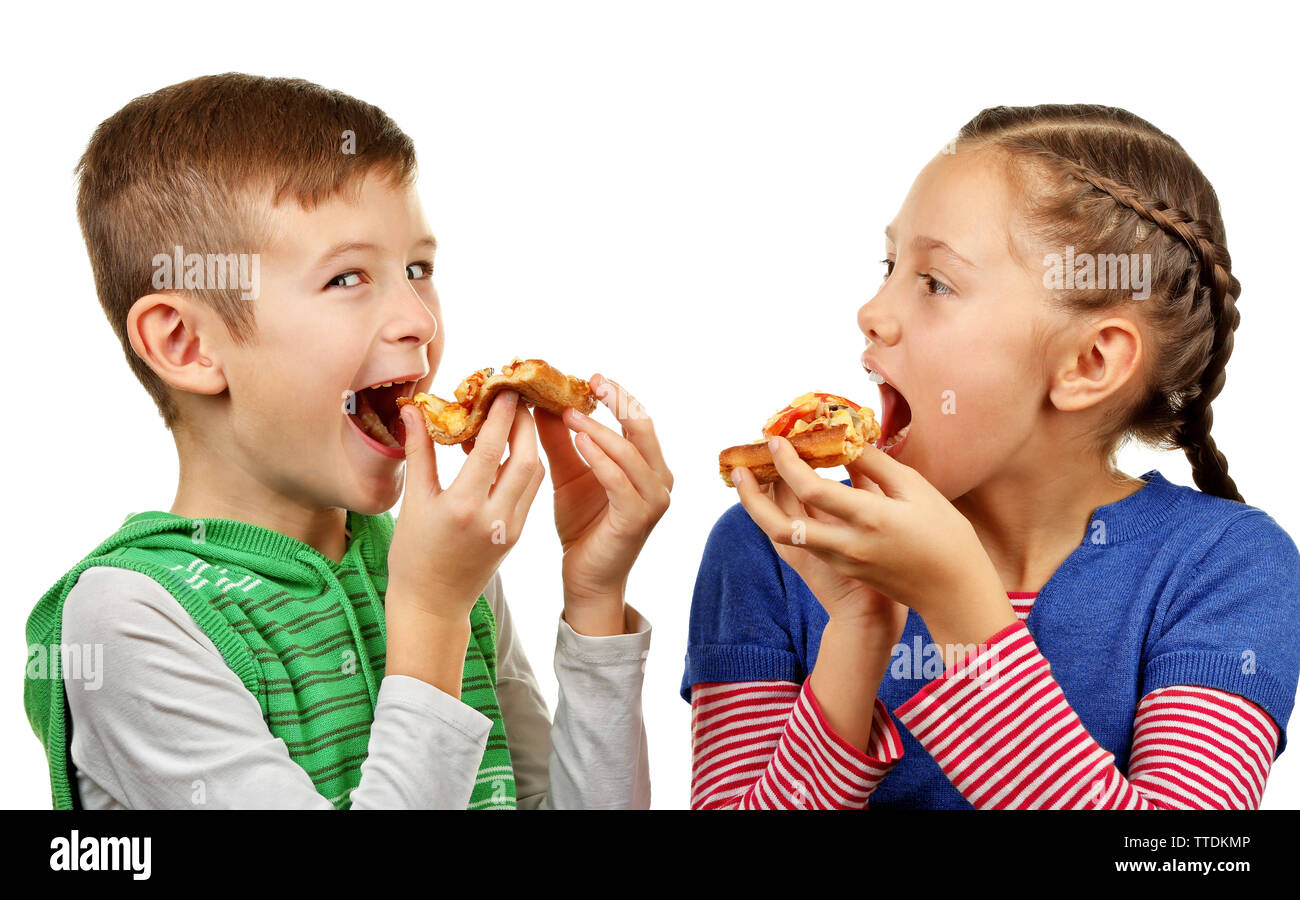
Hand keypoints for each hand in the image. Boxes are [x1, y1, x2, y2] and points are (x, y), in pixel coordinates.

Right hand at [387, 390, 546, 624]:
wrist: (433, 604)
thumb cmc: (414, 554)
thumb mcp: (414, 502)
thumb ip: (419, 453)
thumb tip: (414, 411)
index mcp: (463, 508)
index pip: (490, 450)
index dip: (500, 415)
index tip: (503, 387)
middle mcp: (493, 518)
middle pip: (525, 459)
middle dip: (524, 424)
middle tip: (514, 397)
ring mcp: (511, 528)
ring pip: (534, 474)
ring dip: (528, 442)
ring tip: (512, 418)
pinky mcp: (518, 534)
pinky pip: (530, 491)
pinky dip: (525, 465)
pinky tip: (507, 450)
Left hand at [535, 374, 671, 620]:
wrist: (586, 576)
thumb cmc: (583, 525)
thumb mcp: (568, 472)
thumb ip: (561, 439)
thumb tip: (544, 401)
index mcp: (649, 465)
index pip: (639, 419)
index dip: (618, 395)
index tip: (591, 376)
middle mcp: (660, 480)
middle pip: (643, 428)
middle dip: (616, 402)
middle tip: (588, 383)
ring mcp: (653, 500)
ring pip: (629, 452)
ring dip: (598, 429)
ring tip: (569, 412)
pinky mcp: (637, 518)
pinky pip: (619, 480)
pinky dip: (600, 458)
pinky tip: (579, 441)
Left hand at [731, 436, 1002, 626]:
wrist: (952, 593)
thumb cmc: (944, 536)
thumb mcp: (916, 491)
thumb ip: (876, 466)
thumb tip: (844, 443)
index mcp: (867, 519)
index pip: (810, 487)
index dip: (786, 461)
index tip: (775, 439)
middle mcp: (845, 544)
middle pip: (777, 524)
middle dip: (750, 497)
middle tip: (738, 469)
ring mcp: (840, 560)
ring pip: (785, 535)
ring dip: (764, 506)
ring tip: (754, 477)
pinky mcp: (842, 568)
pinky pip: (801, 539)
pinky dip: (788, 515)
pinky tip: (789, 495)